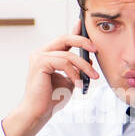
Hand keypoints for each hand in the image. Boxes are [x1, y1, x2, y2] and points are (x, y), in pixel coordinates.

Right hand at [14, 15, 100, 130]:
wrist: (38, 112)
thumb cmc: (51, 98)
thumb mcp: (69, 80)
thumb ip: (76, 69)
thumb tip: (90, 60)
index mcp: (47, 55)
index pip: (63, 40)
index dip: (74, 31)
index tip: (83, 24)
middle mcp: (41, 53)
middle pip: (65, 39)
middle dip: (82, 42)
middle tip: (95, 49)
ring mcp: (38, 57)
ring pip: (68, 55)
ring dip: (84, 66)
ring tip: (92, 77)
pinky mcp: (39, 63)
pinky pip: (63, 63)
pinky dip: (74, 73)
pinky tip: (78, 84)